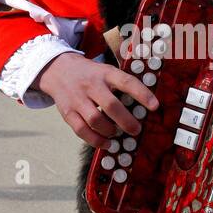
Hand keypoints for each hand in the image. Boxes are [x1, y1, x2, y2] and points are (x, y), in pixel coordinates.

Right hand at [36, 53, 158, 148]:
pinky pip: (81, 130)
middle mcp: (91, 85)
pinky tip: (106, 143)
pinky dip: (95, 140)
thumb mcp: (105, 71)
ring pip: (95, 120)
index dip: (142, 94)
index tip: (155, 106)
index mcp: (105, 73)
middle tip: (136, 130)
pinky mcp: (68, 112)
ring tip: (116, 134)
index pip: (126, 82)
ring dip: (110, 131)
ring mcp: (78, 99)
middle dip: (126, 121)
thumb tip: (145, 104)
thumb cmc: (90, 74)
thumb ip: (120, 84)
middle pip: (111, 105)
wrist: (57, 69)